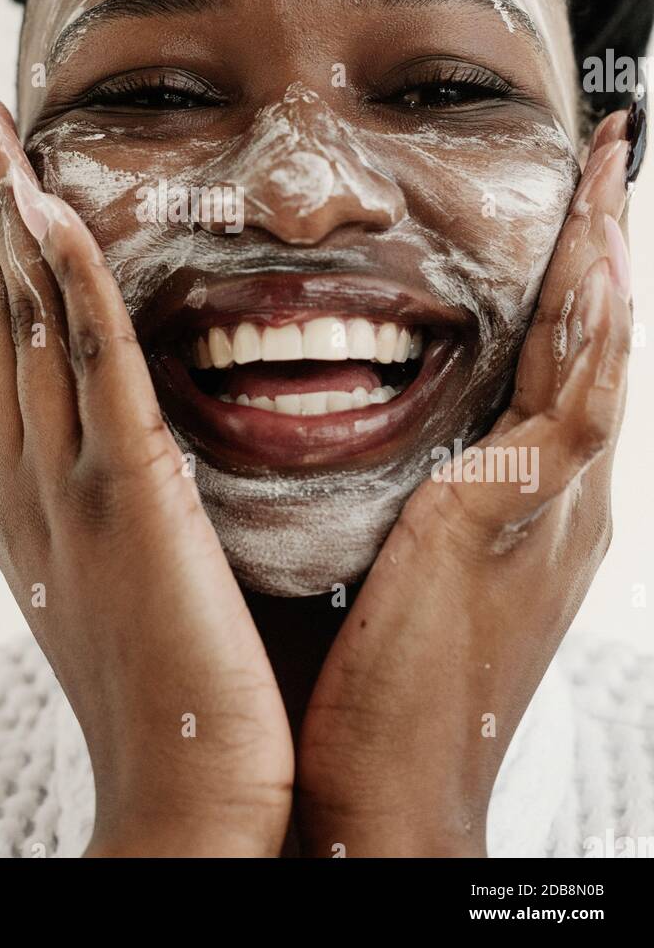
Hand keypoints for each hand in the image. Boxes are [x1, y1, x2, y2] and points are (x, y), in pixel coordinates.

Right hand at [0, 81, 293, 857]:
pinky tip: (50, 209)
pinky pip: (92, 362)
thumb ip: (124, 505)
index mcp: (29, 503)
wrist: (187, 799)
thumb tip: (145, 446)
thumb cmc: (178, 698)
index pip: (5, 356)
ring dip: (10, 224)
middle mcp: (28, 483)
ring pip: (28, 326)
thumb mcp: (129, 581)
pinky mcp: (127, 493)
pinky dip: (67, 278)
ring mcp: (67, 486)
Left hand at [295, 114, 632, 857]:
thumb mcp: (395, 556)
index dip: (571, 282)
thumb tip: (339, 422)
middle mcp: (558, 496)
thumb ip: (399, 485)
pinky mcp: (518, 518)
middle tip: (608, 159)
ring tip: (609, 171)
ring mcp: (553, 506)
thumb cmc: (372, 680)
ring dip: (604, 257)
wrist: (382, 788)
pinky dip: (589, 329)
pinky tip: (591, 262)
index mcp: (526, 501)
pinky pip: (572, 402)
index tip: (568, 208)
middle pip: (592, 343)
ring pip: (596, 354)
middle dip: (602, 247)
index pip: (558, 364)